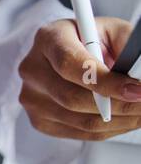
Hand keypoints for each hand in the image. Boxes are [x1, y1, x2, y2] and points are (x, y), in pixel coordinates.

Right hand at [18, 16, 140, 139]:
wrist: (63, 54)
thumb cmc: (88, 39)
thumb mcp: (111, 30)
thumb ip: (128, 44)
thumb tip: (140, 72)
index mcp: (48, 39)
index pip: (71, 65)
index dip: (105, 81)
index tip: (135, 89)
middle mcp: (33, 69)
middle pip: (73, 98)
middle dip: (118, 105)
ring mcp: (32, 98)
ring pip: (79, 121)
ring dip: (118, 121)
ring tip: (140, 112)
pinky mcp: (38, 120)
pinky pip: (78, 133)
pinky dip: (107, 130)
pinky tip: (123, 120)